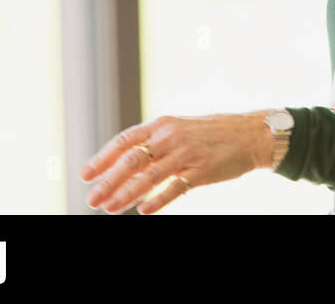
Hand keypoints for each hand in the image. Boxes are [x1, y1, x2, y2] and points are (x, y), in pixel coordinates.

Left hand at [79, 110, 272, 213]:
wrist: (250, 134)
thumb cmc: (210, 135)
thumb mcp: (179, 131)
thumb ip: (153, 146)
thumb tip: (122, 167)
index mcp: (162, 124)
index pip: (124, 141)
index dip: (103, 158)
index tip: (85, 176)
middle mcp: (171, 136)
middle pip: (132, 160)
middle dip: (108, 181)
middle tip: (92, 199)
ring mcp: (187, 153)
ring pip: (149, 176)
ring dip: (126, 194)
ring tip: (109, 208)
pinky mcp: (202, 170)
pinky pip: (176, 187)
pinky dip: (158, 199)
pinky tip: (144, 210)